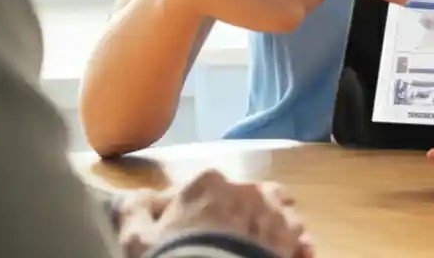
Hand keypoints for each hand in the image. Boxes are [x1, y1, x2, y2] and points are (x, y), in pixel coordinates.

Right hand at [115, 170, 313, 257]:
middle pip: (243, 198)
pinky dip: (293, 247)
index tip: (186, 230)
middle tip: (223, 242)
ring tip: (256, 249)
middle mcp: (248, 190)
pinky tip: (285, 257)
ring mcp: (275, 213)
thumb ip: (135, 210)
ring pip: (276, 213)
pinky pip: (298, 240)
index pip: (201, 189)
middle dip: (236, 215)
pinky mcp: (294, 240)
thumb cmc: (172, 257)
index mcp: (208, 183)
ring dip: (268, 226)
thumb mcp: (136, 238)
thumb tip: (139, 197)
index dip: (193, 210)